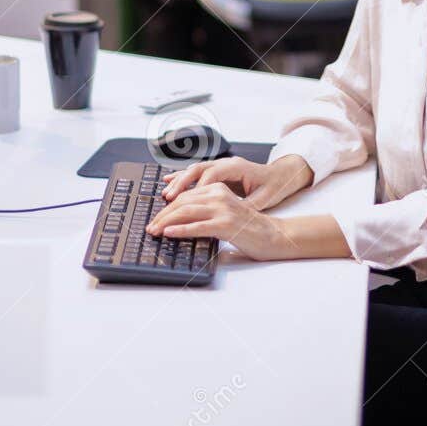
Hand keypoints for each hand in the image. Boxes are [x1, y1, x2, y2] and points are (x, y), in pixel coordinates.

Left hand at [147, 181, 287, 258]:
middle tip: (150, 227)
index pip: (185, 196)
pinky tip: (169, 233)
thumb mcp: (226, 213)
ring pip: (186, 212)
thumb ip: (207, 211)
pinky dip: (180, 230)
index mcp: (218, 189)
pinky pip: (197, 226)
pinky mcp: (226, 225)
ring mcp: (223, 209)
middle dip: (162, 215)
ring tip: (154, 231)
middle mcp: (220, 195)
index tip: (156, 219)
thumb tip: (181, 221)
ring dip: (166, 222)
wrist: (276, 236)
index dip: (167, 208)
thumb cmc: (251, 228)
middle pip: (182, 202)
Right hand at [161, 155, 311, 211]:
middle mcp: (226, 163)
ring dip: (179, 182)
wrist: (280, 176)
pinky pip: (196, 173)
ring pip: (194, 170)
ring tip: (165, 195)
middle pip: (198, 169)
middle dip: (182, 184)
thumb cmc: (273, 186)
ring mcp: (220, 165)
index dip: (199, 188)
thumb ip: (247, 206)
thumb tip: (233, 217)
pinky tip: (168, 184)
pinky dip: (182, 178)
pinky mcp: (217, 172)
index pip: (213, 174)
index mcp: (238, 167)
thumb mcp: (264, 199)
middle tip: (169, 199)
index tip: (188, 202)